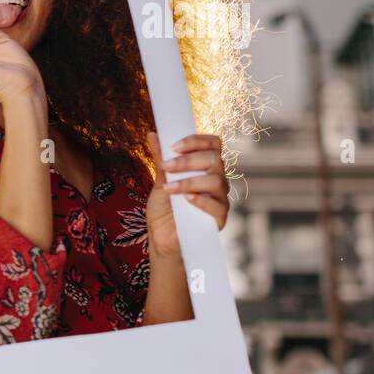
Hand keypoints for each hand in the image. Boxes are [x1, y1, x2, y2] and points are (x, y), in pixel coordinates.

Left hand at [144, 131, 228, 257]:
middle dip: (188, 161)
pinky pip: (218, 205)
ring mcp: (220, 199)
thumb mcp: (160, 182)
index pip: (213, 145)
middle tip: (166, 166)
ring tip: (169, 188)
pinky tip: (185, 200)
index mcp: (205, 168)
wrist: (162, 239)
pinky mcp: (220, 218)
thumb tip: (153, 135)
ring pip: (216, 181)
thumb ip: (161, 160)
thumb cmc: (164, 210)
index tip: (173, 146)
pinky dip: (200, 200)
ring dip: (189, 181)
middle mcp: (217, 180)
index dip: (196, 140)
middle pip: (214, 160)